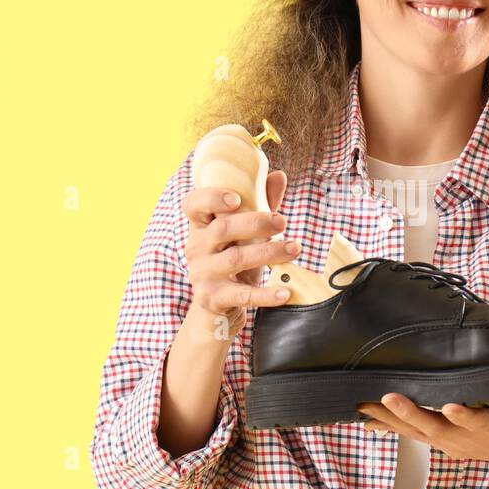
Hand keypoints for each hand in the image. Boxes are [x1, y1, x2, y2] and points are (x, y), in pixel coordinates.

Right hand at [182, 169, 298, 339]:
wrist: (217, 312)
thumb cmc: (233, 267)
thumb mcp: (244, 237)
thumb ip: (260, 206)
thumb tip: (278, 176)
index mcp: (201, 228)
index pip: (193, 204)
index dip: (212, 197)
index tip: (237, 198)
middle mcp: (196, 248)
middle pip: (222, 228)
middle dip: (255, 223)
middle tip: (283, 221)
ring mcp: (202, 274)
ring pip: (235, 259)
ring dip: (269, 252)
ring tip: (295, 248)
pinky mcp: (212, 299)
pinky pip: (241, 295)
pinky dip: (266, 294)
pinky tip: (285, 291)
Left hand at [355, 384, 488, 474]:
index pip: (482, 424)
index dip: (466, 418)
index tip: (450, 407)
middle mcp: (470, 439)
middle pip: (438, 429)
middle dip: (411, 415)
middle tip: (387, 398)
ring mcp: (454, 443)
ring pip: (416, 431)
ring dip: (389, 419)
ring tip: (361, 405)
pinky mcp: (443, 440)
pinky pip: (410, 433)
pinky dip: (387, 423)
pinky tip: (362, 414)